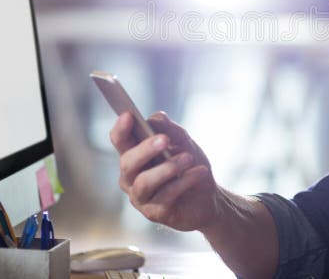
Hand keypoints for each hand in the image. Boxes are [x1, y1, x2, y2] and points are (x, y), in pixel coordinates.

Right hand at [110, 111, 219, 231]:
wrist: (208, 197)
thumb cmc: (189, 166)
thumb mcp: (184, 143)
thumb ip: (170, 129)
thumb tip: (157, 117)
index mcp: (134, 155)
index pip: (120, 141)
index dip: (121, 129)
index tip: (128, 115)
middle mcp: (131, 177)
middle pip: (127, 163)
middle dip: (145, 149)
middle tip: (165, 139)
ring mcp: (141, 197)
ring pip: (144, 182)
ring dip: (167, 168)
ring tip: (188, 158)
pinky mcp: (154, 213)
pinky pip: (166, 195)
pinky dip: (185, 181)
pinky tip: (199, 172)